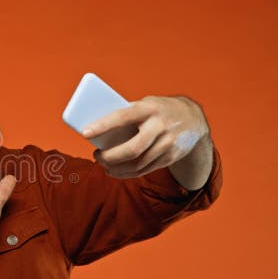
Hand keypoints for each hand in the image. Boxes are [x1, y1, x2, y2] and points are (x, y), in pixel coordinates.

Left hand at [82, 96, 209, 178]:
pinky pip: (145, 170)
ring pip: (138, 164)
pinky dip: (127, 173)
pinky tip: (115, 171)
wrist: (193, 119)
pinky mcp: (171, 157)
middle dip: (110, 157)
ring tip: (103, 165)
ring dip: (116, 168)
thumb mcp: (145, 105)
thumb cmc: (158, 110)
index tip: (84, 133)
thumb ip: (127, 115)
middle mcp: (160, 126)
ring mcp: (168, 143)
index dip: (103, 126)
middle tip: (96, 157)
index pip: (122, 117)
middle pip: (132, 149)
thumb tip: (99, 132)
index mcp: (149, 108)